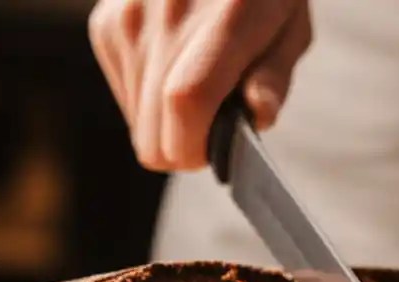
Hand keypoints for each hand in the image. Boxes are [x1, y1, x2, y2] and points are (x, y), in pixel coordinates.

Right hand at [88, 0, 311, 170]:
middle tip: (213, 122)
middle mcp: (168, 14)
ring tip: (196, 77)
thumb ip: (274, 77)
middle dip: (184, 145)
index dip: (196, 146)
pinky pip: (124, 94)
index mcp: (226, 15)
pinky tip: (173, 62)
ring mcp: (128, 18)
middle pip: (152, 131)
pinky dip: (148, 95)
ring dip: (166, 119)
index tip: (214, 150)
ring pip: (137, 122)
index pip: (187, 102)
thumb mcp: (291, 25)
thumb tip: (256, 118)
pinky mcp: (106, 23)